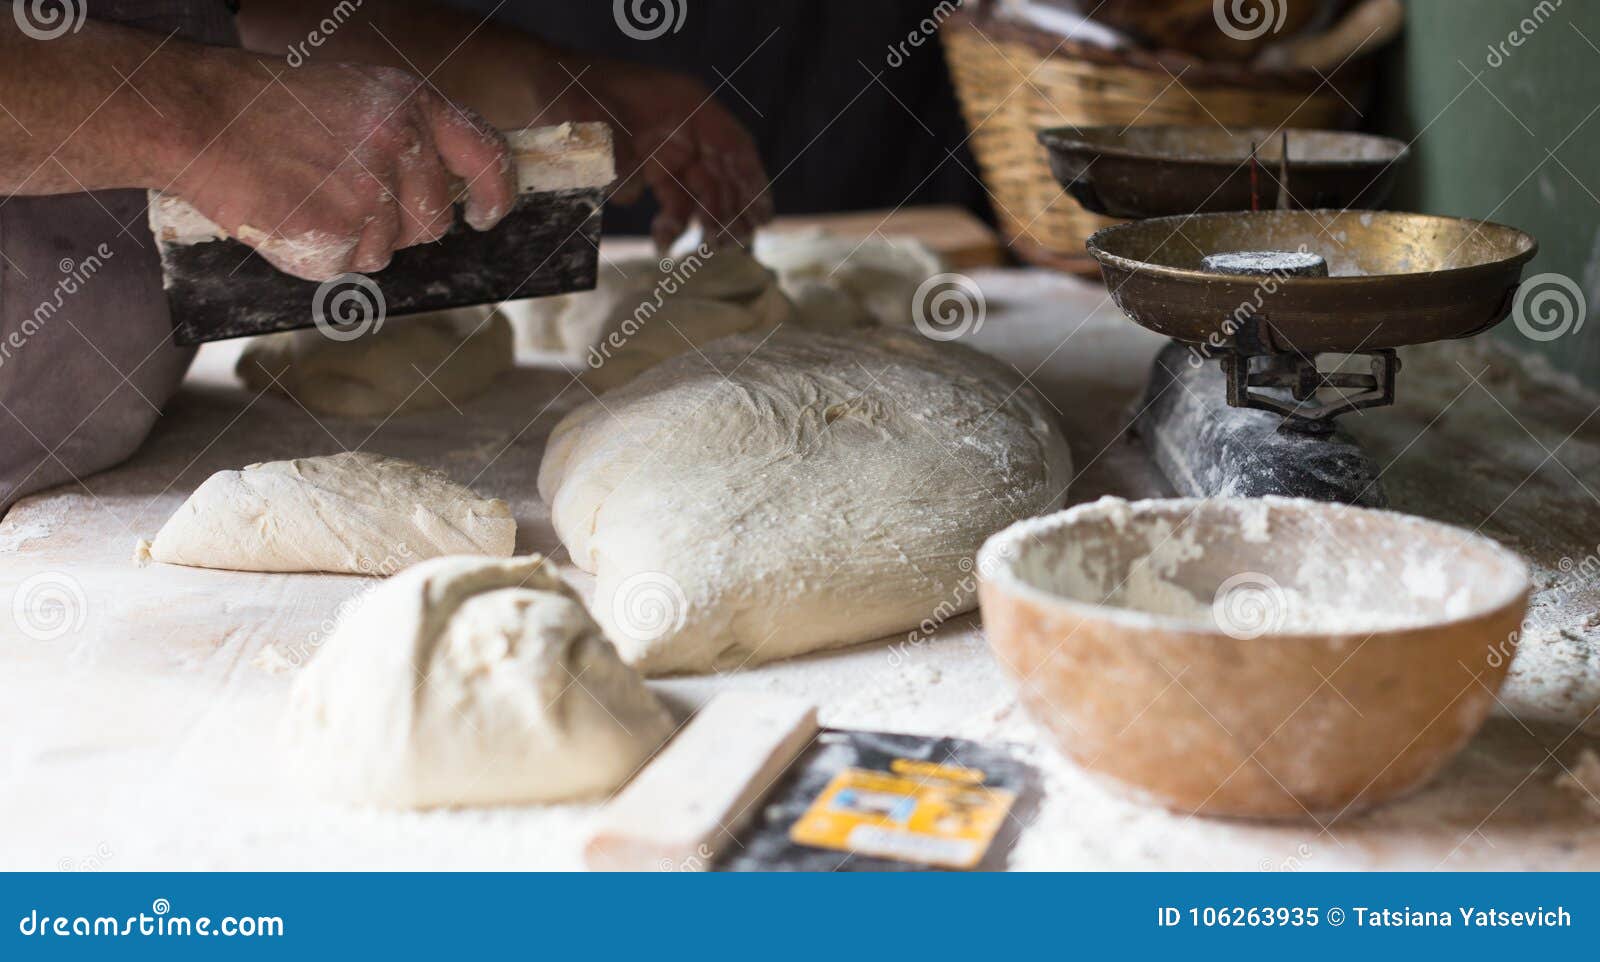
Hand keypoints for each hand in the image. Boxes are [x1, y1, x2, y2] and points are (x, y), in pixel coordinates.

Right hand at [173, 59, 516, 280]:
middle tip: (346, 193)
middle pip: (435, 221)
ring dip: (355, 238)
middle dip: (402, 223)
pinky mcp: (339, 235)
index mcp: (414, 105)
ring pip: (389, 249)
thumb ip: (411, 135)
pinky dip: (320, 253)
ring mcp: (372, 194)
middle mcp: (403, 147)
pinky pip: (348, 266)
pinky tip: (292, 214)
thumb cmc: (275, 109)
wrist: (205, 118)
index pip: (487, 156)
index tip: (485, 213)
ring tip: (309, 194)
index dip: (495, 193)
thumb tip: (450, 185)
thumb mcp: (360, 98)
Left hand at [538, 58, 772, 251]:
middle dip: (731, 209)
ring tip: (709, 248)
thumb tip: (633, 191)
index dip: (752, 180)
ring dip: (708, 222)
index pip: (733, 144)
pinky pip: (672, 202)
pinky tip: (663, 243)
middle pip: (723, 173)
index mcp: (685, 104)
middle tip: (730, 242)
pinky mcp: (648, 170)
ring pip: (701, 193)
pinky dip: (672, 224)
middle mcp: (684, 129)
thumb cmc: (568, 92)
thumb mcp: (591, 117)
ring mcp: (667, 150)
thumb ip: (616, 153)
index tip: (762, 214)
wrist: (535, 91)